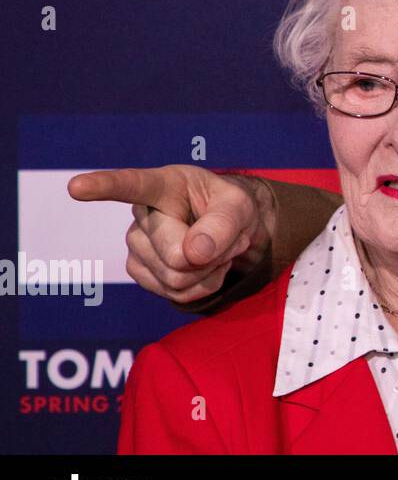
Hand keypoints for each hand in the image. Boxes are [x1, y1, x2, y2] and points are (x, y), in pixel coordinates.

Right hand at [67, 165, 272, 304]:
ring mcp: (136, 246)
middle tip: (230, 236)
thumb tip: (192, 255)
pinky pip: (179, 294)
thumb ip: (222, 224)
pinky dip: (206, 284)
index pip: (130, 184)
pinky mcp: (141, 272)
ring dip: (212, 269)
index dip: (103, 186)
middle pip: (176, 257)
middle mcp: (141, 215)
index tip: (76, 186)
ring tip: (216, 247)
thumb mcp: (239, 205)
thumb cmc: (229, 207)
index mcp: (162, 185)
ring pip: (178, 279)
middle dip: (214, 255)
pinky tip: (206, 265)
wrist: (227, 229)